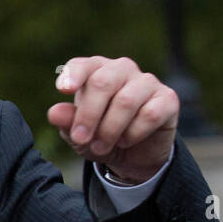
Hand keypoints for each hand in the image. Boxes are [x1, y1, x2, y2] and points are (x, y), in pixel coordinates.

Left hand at [47, 56, 177, 183]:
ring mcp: (147, 81)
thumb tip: (54, 113)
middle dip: (88, 115)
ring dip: (109, 130)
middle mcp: (121, 69)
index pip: (81, 65)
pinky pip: (150, 114)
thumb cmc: (101, 136)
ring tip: (101, 147)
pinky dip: (133, 133)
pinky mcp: (168, 98)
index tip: (63, 90)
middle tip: (81, 139)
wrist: (135, 156)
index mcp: (95, 71)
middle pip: (102, 83)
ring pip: (125, 101)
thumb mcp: (79, 135)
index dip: (73, 76)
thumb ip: (67, 123)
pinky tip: (126, 141)